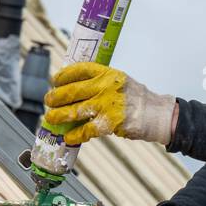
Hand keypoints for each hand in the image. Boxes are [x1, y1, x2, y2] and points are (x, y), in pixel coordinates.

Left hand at [43, 62, 175, 145]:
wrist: (157, 114)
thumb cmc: (137, 98)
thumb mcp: (120, 81)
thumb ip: (101, 82)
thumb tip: (75, 87)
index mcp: (108, 73)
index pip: (80, 69)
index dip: (64, 75)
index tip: (55, 80)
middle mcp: (105, 87)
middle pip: (72, 90)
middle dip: (55, 97)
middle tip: (49, 100)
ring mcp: (106, 105)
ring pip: (74, 110)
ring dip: (59, 115)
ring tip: (51, 118)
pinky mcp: (109, 123)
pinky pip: (85, 130)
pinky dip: (75, 135)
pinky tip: (68, 137)